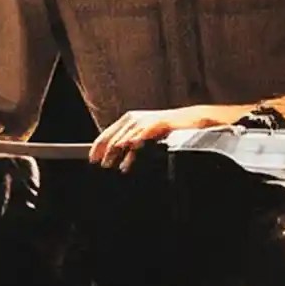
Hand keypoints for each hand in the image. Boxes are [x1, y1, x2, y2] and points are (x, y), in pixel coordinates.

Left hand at [89, 104, 250, 172]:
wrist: (192, 120)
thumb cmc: (169, 129)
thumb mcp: (146, 133)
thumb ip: (131, 141)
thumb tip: (115, 156)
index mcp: (129, 120)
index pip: (107, 133)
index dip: (97, 147)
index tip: (91, 159)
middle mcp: (134, 118)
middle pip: (113, 136)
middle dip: (104, 153)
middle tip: (100, 166)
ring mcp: (145, 120)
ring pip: (124, 139)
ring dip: (116, 155)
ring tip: (112, 167)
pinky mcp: (156, 124)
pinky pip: (140, 140)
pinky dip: (132, 153)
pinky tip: (127, 163)